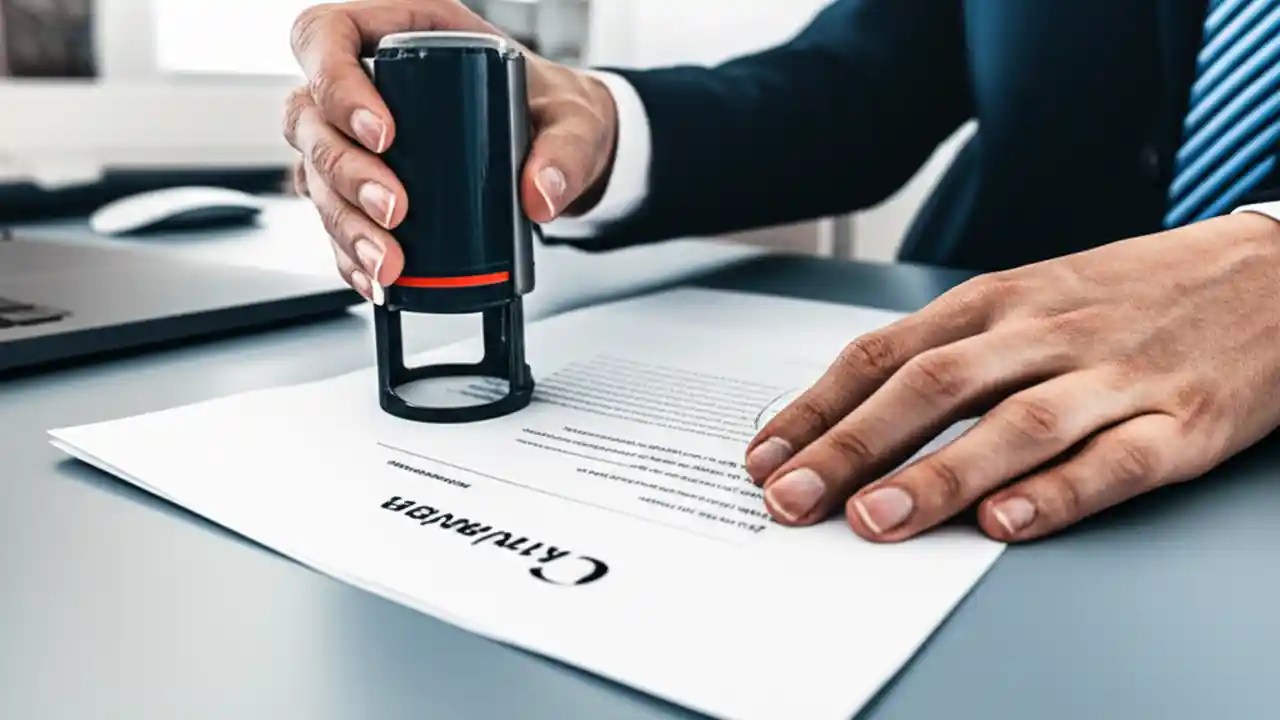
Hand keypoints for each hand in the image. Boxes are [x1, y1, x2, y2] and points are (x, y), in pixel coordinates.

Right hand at [283, 0, 618, 301]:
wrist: (554, 153)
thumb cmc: (549, 111)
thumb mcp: (572, 120)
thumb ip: (567, 152)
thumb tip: (540, 195)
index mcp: (403, 33)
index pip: (329, 35)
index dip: (337, 83)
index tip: (383, 134)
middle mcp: (366, 80)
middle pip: (311, 115)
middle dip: (345, 171)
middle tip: (394, 209)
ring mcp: (354, 136)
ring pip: (313, 172)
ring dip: (345, 222)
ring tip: (389, 260)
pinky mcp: (359, 186)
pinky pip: (333, 218)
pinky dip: (349, 254)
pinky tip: (377, 278)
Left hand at [745, 213, 1279, 541]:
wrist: (1272, 271)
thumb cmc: (1131, 293)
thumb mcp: (1031, 297)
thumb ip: (953, 350)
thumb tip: (857, 410)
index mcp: (998, 302)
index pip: (883, 355)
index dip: (817, 409)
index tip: (764, 458)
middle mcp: (1044, 333)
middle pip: (930, 389)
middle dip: (849, 447)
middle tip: (789, 499)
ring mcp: (1114, 377)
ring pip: (1013, 426)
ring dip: (938, 475)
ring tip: (875, 521)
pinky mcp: (1183, 421)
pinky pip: (1115, 461)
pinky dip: (1059, 494)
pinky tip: (1007, 525)